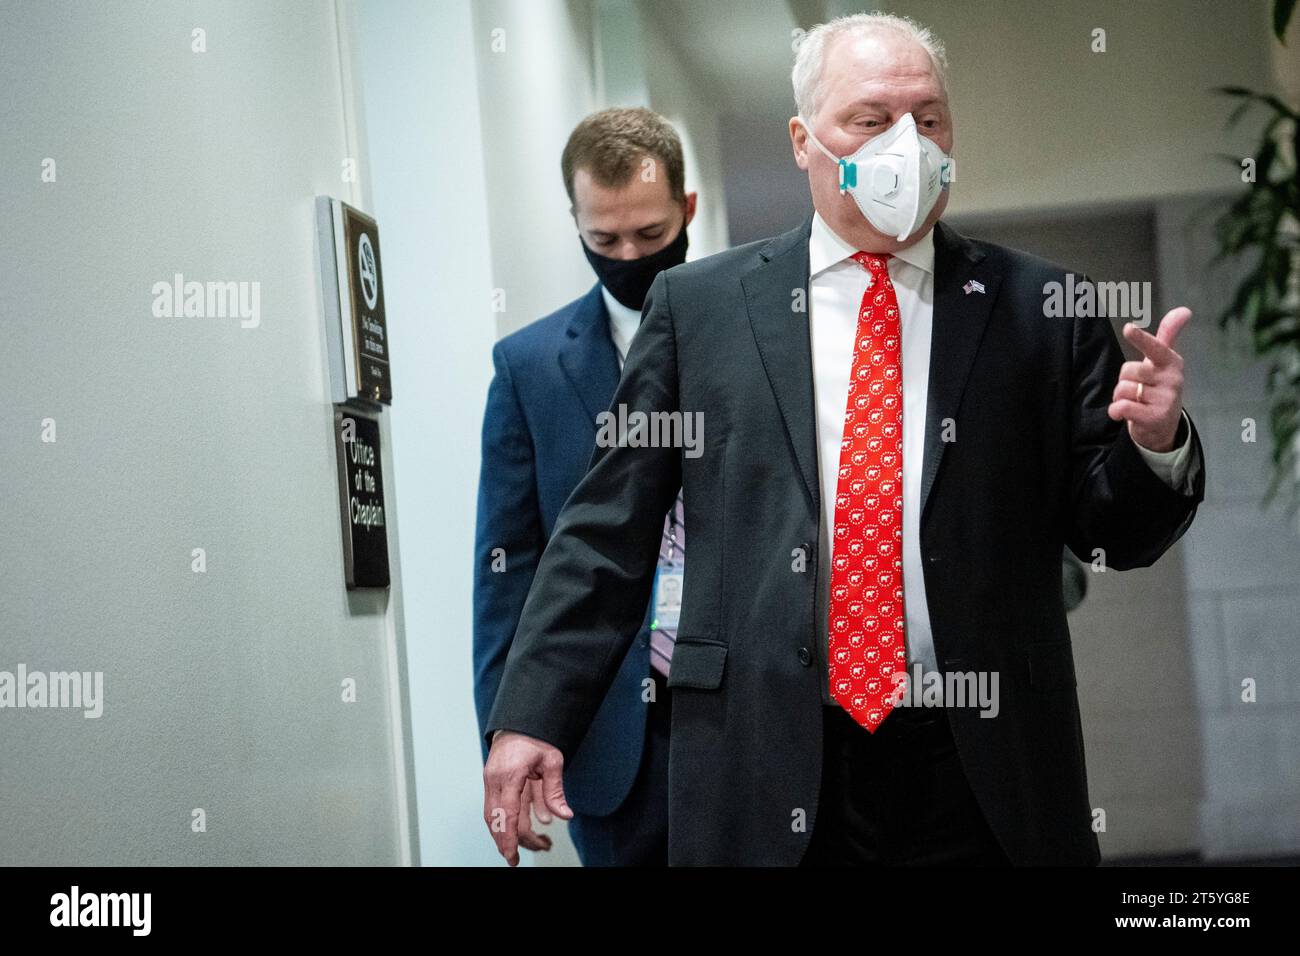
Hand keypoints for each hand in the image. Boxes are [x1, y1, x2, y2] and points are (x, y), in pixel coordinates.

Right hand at [483, 731, 571, 865]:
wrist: (519, 721)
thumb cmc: (536, 737)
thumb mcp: (552, 761)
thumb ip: (555, 791)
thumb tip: (564, 816)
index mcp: (510, 774)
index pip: (507, 813)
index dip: (509, 837)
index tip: (512, 856)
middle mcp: (495, 779)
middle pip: (495, 819)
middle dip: (505, 842)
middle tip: (517, 860)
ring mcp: (490, 780)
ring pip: (491, 816)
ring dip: (505, 834)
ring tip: (527, 845)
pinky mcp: (490, 781)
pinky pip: (493, 808)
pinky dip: (504, 823)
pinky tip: (518, 831)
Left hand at [1108, 306, 1190, 452]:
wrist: (1162, 426)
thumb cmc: (1158, 387)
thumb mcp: (1162, 362)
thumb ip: (1167, 336)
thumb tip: (1184, 310)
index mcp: (1171, 362)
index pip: (1154, 347)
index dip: (1140, 338)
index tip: (1128, 328)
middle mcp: (1173, 379)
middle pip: (1127, 370)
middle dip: (1123, 380)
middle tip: (1135, 390)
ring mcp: (1166, 399)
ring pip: (1122, 389)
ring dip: (1120, 397)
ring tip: (1134, 402)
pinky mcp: (1156, 417)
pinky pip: (1122, 407)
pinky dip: (1116, 410)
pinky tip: (1125, 414)